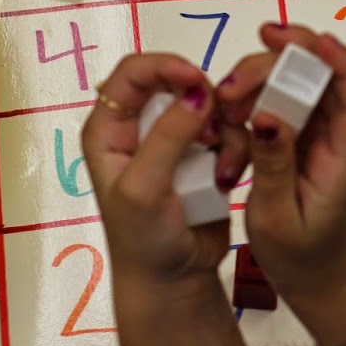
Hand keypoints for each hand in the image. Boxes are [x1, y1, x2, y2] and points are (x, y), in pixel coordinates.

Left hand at [83, 53, 226, 286]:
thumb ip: (167, 137)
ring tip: (220, 167)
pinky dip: (236, 148)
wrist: (174, 279)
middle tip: (214, 130)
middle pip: (178, 83)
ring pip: (210, 107)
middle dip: (203, 101)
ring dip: (224, 131)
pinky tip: (227, 178)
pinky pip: (230, 131)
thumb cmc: (144, 240)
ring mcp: (176, 141)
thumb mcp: (144, 188)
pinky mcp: (206, 156)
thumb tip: (197, 95)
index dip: (164, 67)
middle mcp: (141, 128)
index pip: (133, 73)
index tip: (196, 80)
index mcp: (109, 129)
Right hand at [216, 23, 345, 345]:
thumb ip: (275, 167)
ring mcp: (323, 136)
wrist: (315, 276)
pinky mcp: (304, 139)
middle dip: (276, 67)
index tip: (303, 38)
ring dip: (258, 84)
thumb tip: (268, 115)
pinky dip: (254, 103)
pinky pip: (282, 105)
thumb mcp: (278, 218)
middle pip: (320, 79)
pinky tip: (227, 117)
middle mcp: (341, 138)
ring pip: (297, 85)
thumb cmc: (299, 256)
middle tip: (228, 86)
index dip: (336, 60)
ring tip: (222, 104)